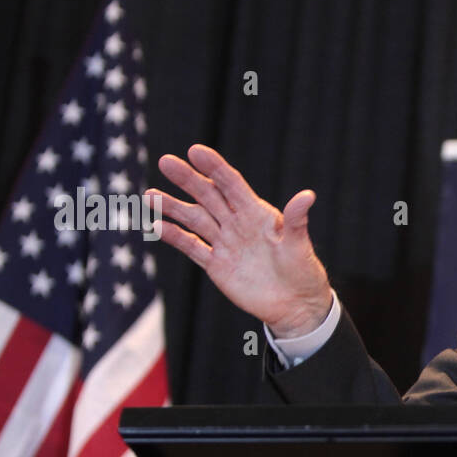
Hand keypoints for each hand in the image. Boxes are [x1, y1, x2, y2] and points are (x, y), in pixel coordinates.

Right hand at [146, 144, 332, 337]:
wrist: (295, 305)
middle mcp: (238, 224)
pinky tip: (158, 226)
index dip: (214, 167)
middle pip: (208, 196)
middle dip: (188, 179)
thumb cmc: (303, 272)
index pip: (231, 185)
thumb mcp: (300, 246)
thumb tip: (307, 195)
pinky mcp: (217, 265)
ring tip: (149, 195)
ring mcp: (226, 243)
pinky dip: (176, 237)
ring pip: (195, 219)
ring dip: (173, 207)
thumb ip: (297, 221)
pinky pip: (193, 247)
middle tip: (166, 162)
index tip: (195, 151)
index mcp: (258, 213)